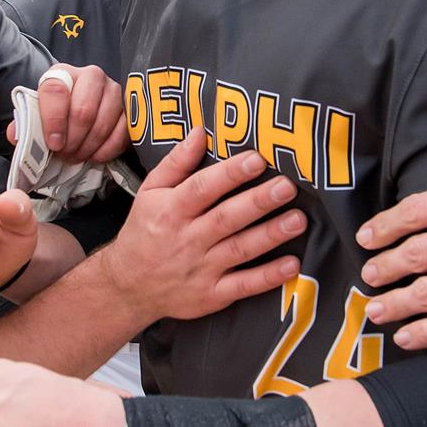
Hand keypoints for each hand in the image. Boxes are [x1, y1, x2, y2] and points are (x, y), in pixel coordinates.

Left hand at [36, 64, 126, 163]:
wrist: (83, 110)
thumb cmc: (58, 115)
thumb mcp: (38, 116)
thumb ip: (26, 124)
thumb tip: (17, 136)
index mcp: (62, 73)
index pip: (55, 91)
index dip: (53, 121)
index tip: (53, 144)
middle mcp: (91, 76)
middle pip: (83, 110)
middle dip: (72, 140)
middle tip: (65, 155)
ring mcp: (114, 90)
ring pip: (102, 123)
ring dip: (88, 147)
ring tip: (77, 156)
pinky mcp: (130, 107)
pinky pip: (121, 133)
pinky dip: (106, 150)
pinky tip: (95, 156)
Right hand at [98, 128, 306, 323]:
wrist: (129, 287)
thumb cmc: (145, 231)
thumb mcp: (150, 193)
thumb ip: (177, 163)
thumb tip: (201, 131)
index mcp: (171, 211)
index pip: (202, 189)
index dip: (230, 174)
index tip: (257, 158)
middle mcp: (187, 239)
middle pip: (227, 218)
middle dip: (259, 201)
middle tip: (288, 187)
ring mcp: (201, 269)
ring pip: (240, 249)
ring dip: (270, 235)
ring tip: (298, 220)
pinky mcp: (212, 295)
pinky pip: (243, 285)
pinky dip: (268, 277)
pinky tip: (292, 265)